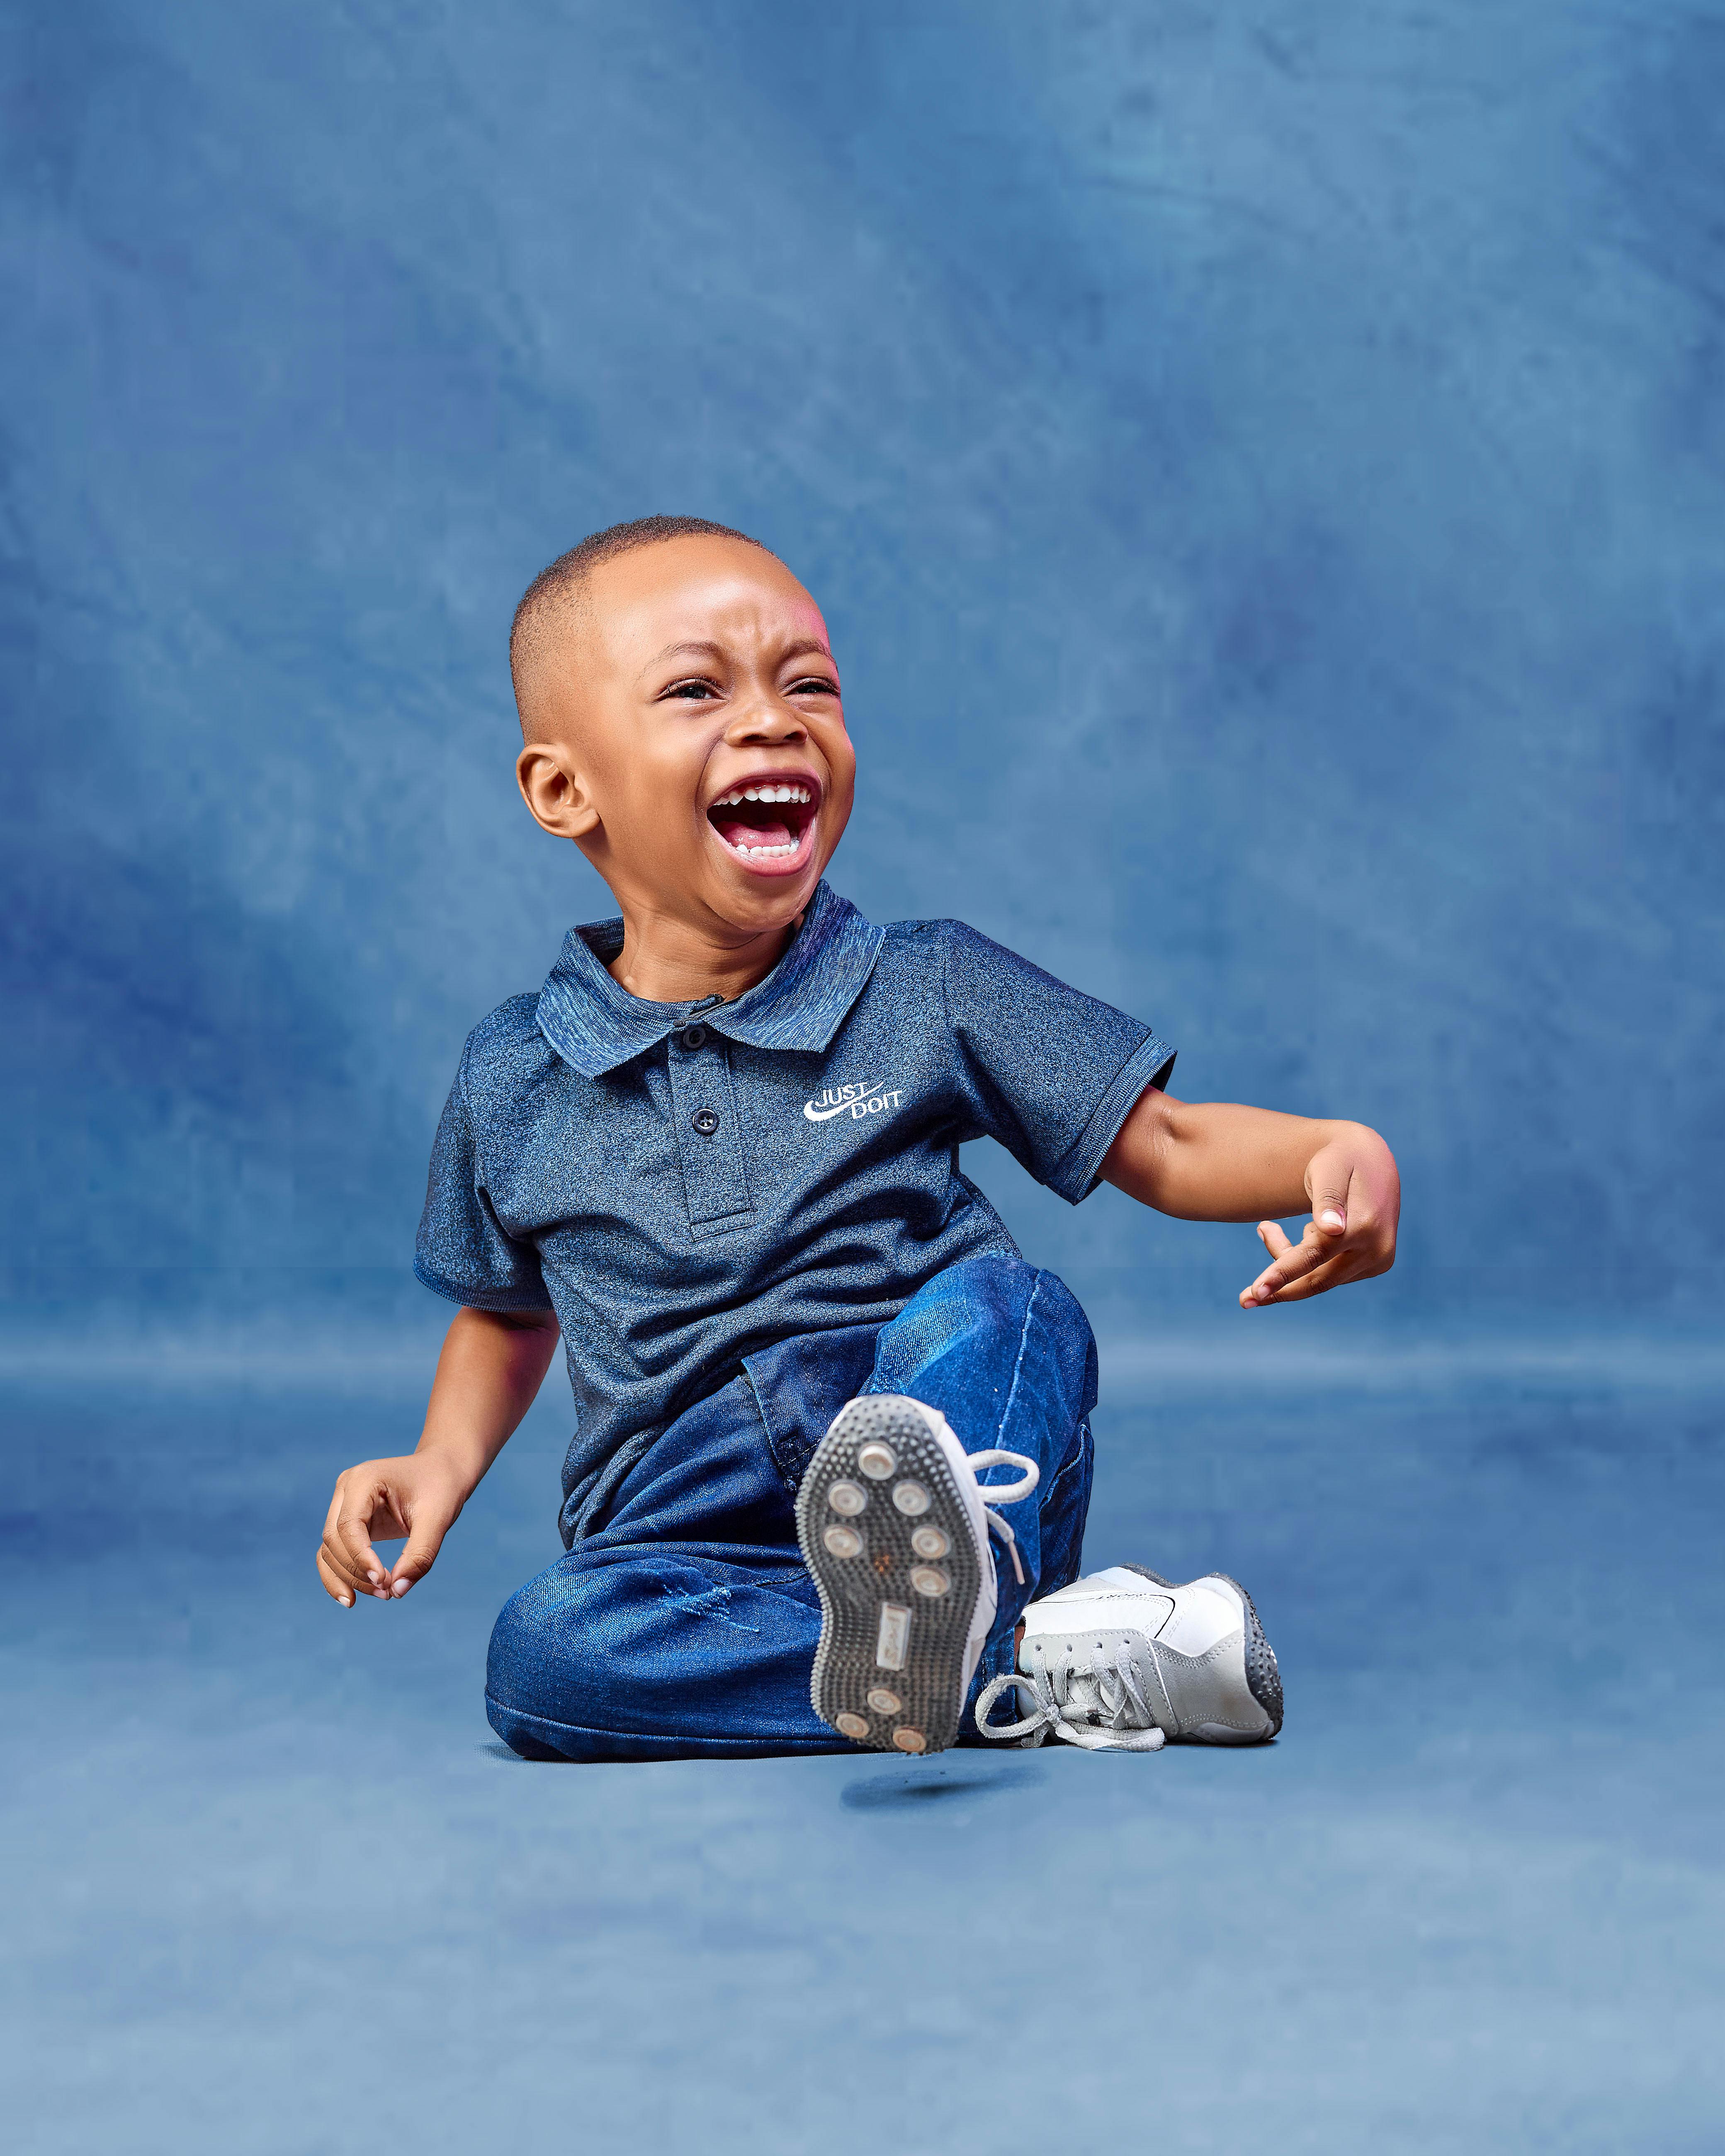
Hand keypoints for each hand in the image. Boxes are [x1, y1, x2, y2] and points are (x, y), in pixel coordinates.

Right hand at [315, 1451, 470, 1607]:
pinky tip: (353, 1598)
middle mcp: (346, 1488)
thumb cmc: (441, 1489)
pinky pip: (332, 1552)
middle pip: (334, 1540)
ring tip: (384, 1594)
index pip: (349, 1525)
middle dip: (356, 1572)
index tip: (384, 1582)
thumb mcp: (438, 1519)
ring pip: (329, 1550)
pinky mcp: (347, 1520)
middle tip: (389, 1593)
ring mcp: (342, 1503)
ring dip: (349, 1578)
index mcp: (364, 1479)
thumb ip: (420, 1555)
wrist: (442, 1472)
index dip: (361, 1558)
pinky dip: (340, 1575)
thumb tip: (397, 1592)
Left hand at [1239, 1126, 1398, 1307]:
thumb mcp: (1329, 1169)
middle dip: (1279, 1288)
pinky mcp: (1377, 1264)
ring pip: (1322, 1278)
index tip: (1255, 1292)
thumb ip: (1328, 1198)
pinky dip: (1308, 1261)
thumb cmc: (1339, 1159)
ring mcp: (1379, 1259)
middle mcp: (1377, 1249)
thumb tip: (1331, 1230)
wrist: (1372, 1158)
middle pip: (1317, 1279)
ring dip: (1288, 1261)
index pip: (1315, 1256)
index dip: (1282, 1274)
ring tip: (1266, 1228)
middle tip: (1243, 1298)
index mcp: (1364, 1225)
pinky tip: (1303, 1233)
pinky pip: (1332, 1273)